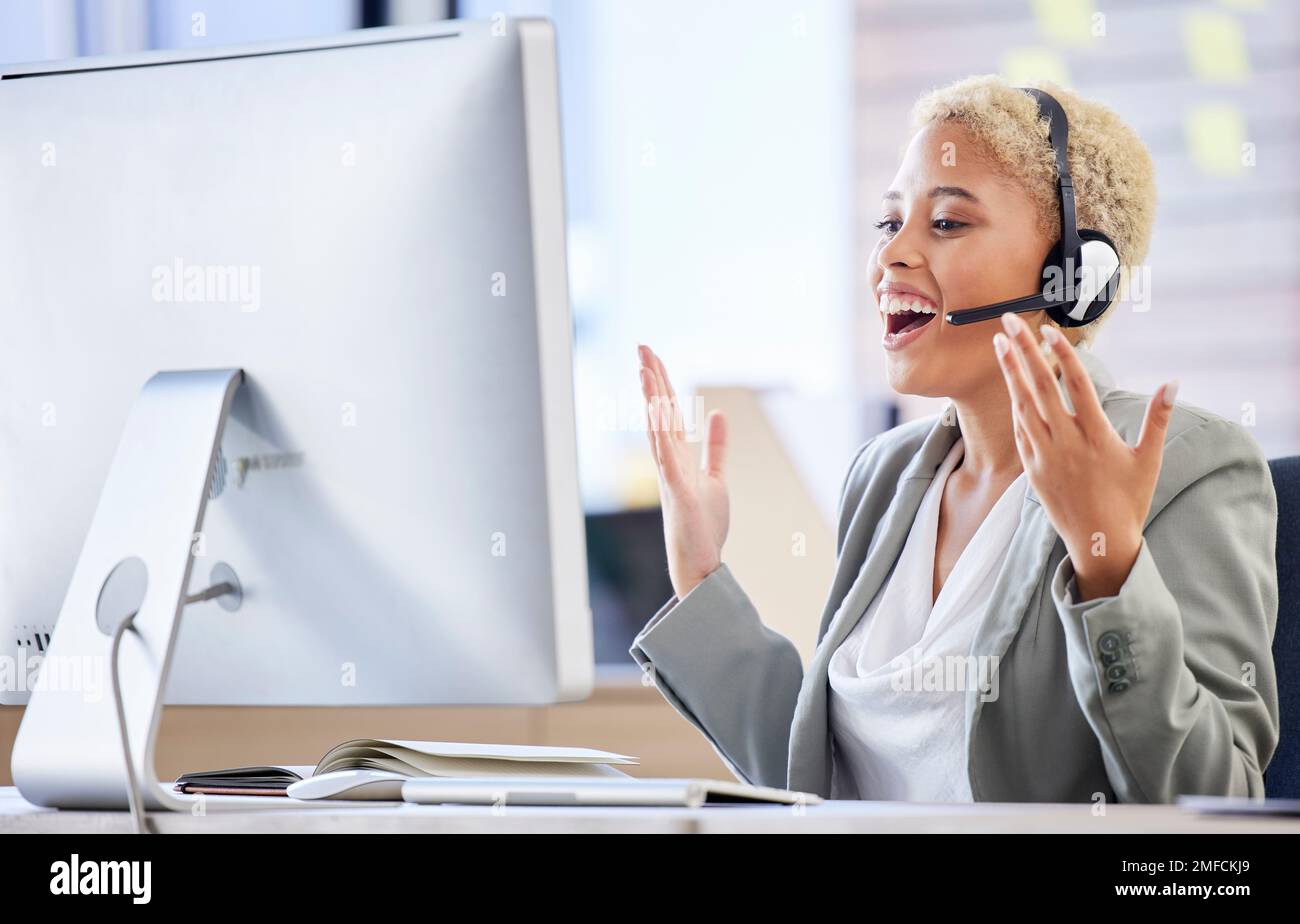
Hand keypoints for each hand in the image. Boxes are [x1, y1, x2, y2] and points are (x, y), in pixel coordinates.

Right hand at [637, 344, 728, 599]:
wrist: (700, 564)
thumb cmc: (703, 526)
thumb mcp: (715, 478)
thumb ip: (715, 447)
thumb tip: (716, 414)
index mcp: (677, 458)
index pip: (667, 412)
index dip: (661, 383)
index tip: (651, 356)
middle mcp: (668, 462)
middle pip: (659, 413)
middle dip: (652, 380)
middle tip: (641, 347)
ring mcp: (670, 476)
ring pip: (658, 430)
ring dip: (651, 400)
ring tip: (644, 370)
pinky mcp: (678, 493)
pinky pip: (668, 459)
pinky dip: (661, 435)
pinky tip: (657, 413)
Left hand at [992, 312, 1178, 601]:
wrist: (1099, 543)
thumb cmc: (1129, 500)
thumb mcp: (1149, 459)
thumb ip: (1158, 419)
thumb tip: (1173, 382)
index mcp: (1096, 437)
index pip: (1075, 385)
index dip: (1061, 355)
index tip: (1049, 330)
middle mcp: (1066, 443)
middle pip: (1039, 388)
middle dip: (1023, 352)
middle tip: (1007, 320)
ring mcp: (1044, 456)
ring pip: (1022, 405)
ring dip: (1010, 373)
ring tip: (1000, 343)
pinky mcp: (1031, 468)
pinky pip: (1019, 429)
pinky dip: (1014, 404)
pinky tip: (1010, 383)